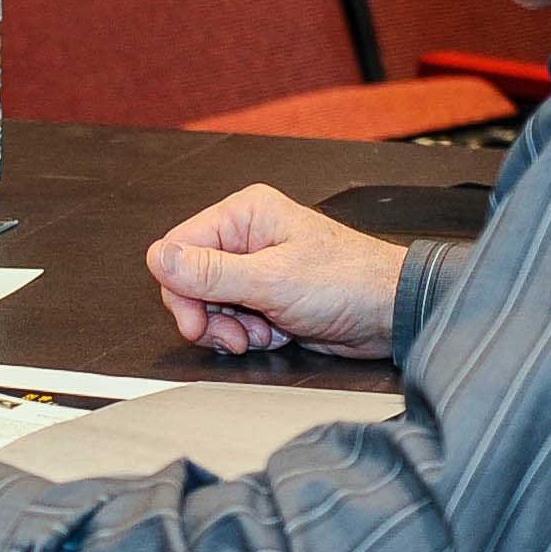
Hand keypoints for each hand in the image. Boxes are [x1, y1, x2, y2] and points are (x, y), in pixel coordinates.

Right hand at [147, 185, 409, 358]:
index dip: (180, 291)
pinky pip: (235, 320)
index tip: (197, 322)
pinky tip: (276, 333)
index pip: (179, 249)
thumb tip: (160, 258)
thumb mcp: (271, 280)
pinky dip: (250, 334)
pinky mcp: (267, 296)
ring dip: (232, 329)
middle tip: (235, 335)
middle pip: (191, 282)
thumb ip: (210, 273)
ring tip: (263, 333)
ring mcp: (256, 268)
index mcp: (243, 215)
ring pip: (211, 306)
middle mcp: (246, 237)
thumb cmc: (349, 283)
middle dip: (209, 316)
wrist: (390, 313)